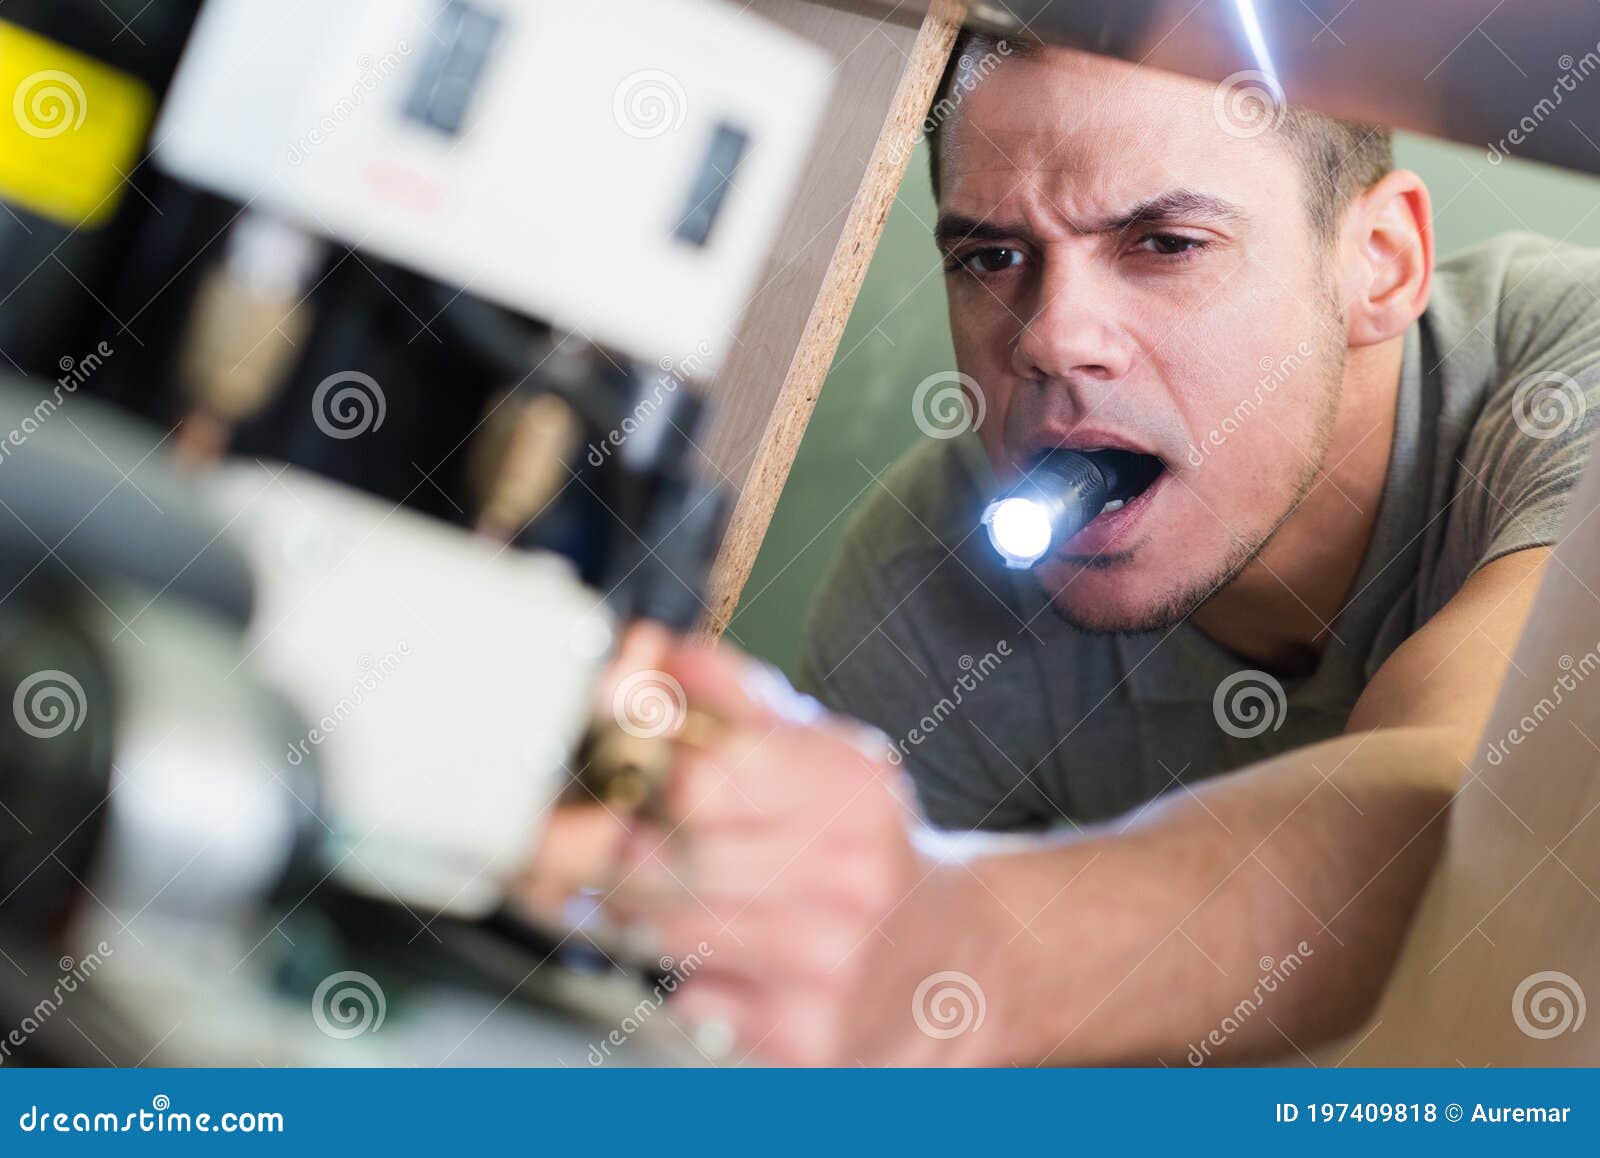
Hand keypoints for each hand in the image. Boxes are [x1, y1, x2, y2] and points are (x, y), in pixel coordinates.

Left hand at [599, 639, 991, 1065]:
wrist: (947, 962)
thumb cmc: (868, 850)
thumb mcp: (827, 755)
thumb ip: (738, 699)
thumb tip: (656, 653)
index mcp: (850, 791)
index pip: (701, 777)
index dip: (640, 777)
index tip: (623, 780)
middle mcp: (848, 877)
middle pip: (664, 860)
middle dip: (620, 852)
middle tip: (616, 845)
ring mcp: (829, 964)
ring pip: (662, 931)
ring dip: (635, 914)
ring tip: (659, 897)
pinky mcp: (805, 1037)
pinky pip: (687, 1000)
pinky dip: (679, 978)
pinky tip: (712, 959)